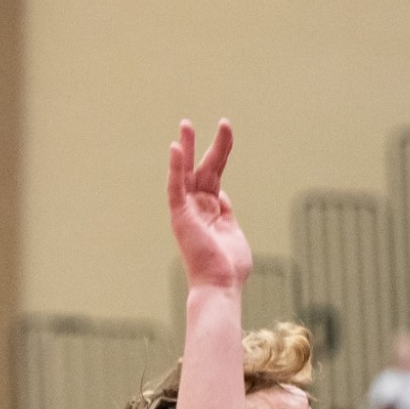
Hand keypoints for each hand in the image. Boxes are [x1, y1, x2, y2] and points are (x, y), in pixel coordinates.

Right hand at [166, 120, 251, 290]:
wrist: (221, 285)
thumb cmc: (230, 267)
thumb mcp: (233, 234)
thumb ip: (227, 215)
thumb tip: (222, 199)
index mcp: (211, 211)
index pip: (215, 178)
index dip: (220, 156)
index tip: (225, 137)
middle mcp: (197, 207)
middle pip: (203, 169)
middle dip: (207, 145)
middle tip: (211, 123)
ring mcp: (188, 211)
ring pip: (187, 173)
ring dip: (187, 148)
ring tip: (186, 125)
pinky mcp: (181, 216)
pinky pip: (176, 187)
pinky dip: (176, 167)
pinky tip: (176, 148)